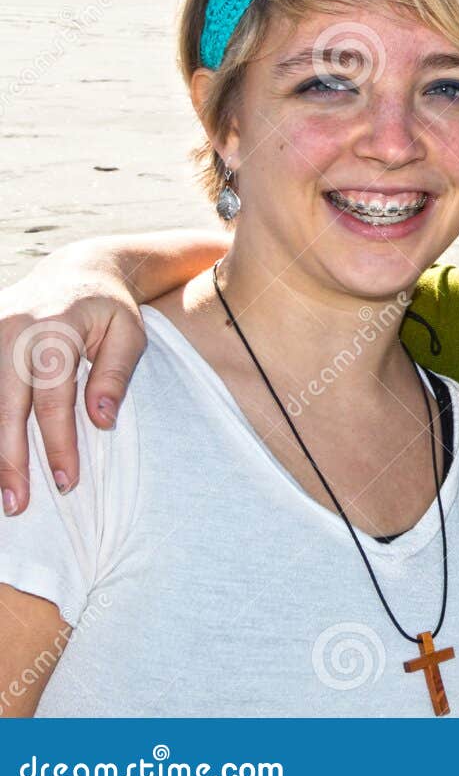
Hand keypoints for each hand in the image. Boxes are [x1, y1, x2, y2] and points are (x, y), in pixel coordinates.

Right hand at [0, 252, 146, 514]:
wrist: (75, 271)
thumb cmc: (109, 309)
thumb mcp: (130, 334)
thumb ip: (116, 375)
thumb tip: (101, 422)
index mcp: (53, 329)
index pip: (53, 398)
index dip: (59, 443)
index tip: (67, 482)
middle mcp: (10, 330)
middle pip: (5, 407)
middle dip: (10, 459)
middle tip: (17, 504)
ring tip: (2, 491)